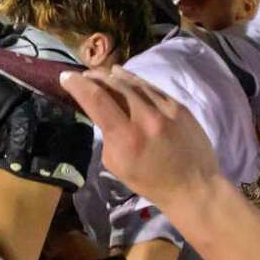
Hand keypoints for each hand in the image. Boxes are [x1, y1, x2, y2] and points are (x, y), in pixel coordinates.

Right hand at [60, 68, 221, 208]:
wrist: (193, 187)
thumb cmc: (151, 182)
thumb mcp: (117, 165)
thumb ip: (108, 136)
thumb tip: (104, 115)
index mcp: (125, 137)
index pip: (96, 99)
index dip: (77, 84)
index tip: (66, 77)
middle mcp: (145, 118)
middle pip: (114, 85)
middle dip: (94, 77)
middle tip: (83, 74)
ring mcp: (165, 110)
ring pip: (134, 82)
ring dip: (114, 75)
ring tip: (102, 72)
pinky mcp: (179, 106)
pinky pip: (152, 88)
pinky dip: (135, 81)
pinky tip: (126, 77)